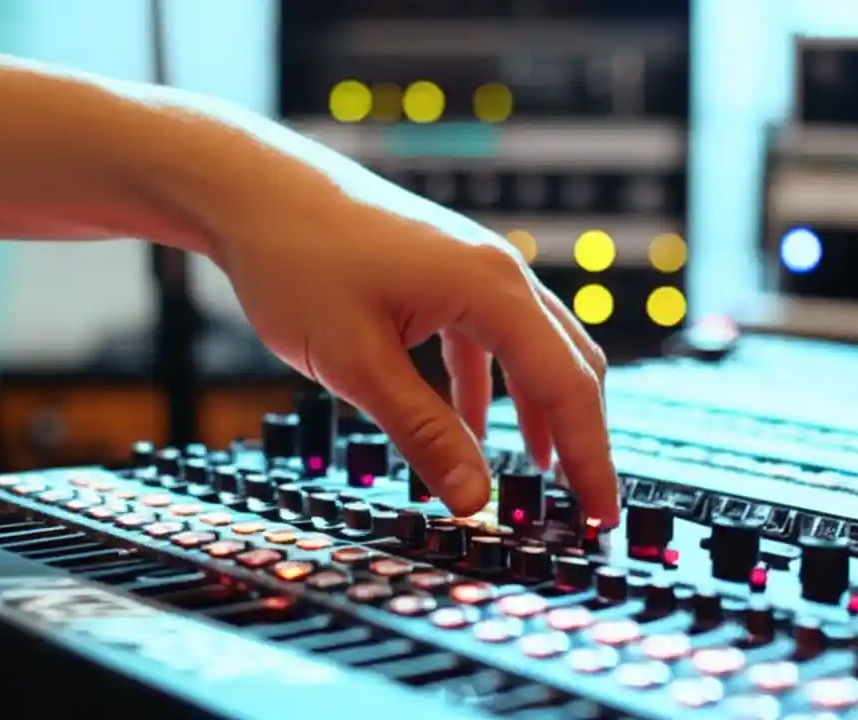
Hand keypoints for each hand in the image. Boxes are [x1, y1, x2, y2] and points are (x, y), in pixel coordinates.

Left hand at [215, 173, 618, 523]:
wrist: (255, 191)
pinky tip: (472, 428)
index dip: (590, 457)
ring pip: (532, 349)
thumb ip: (423, 433)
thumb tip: (473, 499)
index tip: (602, 516)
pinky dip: (490, 386)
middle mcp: (496, 271)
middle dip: (580, 437)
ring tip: (538, 474)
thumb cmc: (298, 261)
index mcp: (491, 288)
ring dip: (539, 411)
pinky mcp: (441, 273)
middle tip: (583, 506)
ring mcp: (471, 267)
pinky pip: (487, 337)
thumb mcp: (357, 364)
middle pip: (568, 364)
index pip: (568, 385)